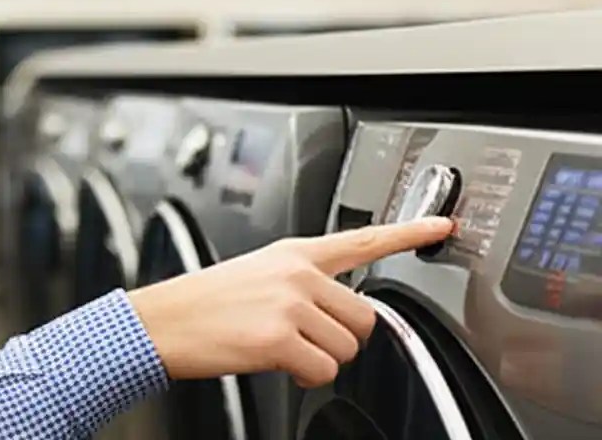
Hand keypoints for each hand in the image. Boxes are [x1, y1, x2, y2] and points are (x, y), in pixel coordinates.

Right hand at [127, 216, 453, 387]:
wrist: (162, 322)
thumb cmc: (203, 303)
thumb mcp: (255, 273)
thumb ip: (300, 281)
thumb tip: (334, 307)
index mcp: (293, 253)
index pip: (361, 238)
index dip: (408, 233)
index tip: (441, 226)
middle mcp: (297, 274)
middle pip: (364, 316)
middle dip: (342, 337)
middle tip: (305, 338)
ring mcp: (290, 305)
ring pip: (347, 348)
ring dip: (320, 359)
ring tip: (281, 347)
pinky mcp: (280, 338)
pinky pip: (324, 371)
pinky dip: (305, 377)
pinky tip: (276, 363)